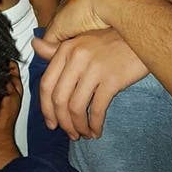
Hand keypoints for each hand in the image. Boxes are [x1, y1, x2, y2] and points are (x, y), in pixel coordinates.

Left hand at [32, 26, 147, 139]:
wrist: (138, 36)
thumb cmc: (108, 40)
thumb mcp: (80, 41)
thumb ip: (56, 49)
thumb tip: (34, 45)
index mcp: (65, 49)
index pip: (46, 83)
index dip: (46, 108)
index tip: (51, 123)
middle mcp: (76, 58)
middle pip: (59, 99)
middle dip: (62, 122)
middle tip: (70, 134)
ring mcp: (94, 68)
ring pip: (76, 107)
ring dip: (78, 126)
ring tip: (84, 134)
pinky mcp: (112, 79)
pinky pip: (97, 109)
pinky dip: (95, 125)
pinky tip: (97, 130)